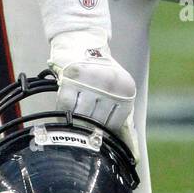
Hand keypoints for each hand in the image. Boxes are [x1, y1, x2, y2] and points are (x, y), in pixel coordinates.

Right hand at [48, 31, 138, 160]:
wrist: (82, 40)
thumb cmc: (100, 71)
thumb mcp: (117, 89)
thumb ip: (122, 116)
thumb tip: (130, 152)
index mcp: (125, 90)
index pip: (114, 124)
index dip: (104, 132)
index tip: (95, 134)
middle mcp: (110, 85)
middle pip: (97, 121)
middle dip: (88, 128)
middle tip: (82, 129)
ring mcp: (89, 82)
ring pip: (80, 116)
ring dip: (75, 120)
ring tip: (74, 118)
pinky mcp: (70, 79)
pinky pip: (65, 106)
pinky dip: (64, 110)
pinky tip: (66, 106)